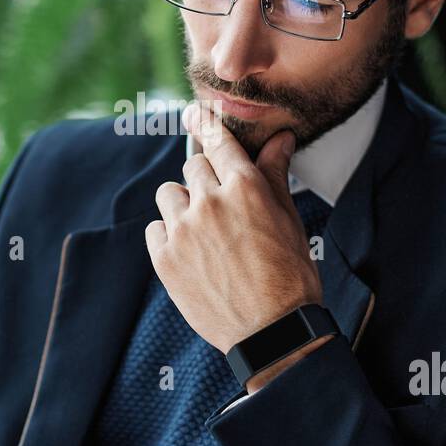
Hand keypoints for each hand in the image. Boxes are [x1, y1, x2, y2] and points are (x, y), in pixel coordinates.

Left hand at [145, 100, 322, 357]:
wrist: (272, 331)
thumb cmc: (290, 276)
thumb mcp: (289, 221)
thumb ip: (275, 174)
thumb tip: (280, 138)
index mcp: (244, 186)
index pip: (217, 140)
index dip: (206, 124)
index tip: (195, 114)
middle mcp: (209, 201)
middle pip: (193, 166)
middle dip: (205, 179)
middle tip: (221, 205)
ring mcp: (183, 230)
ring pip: (169, 194)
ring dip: (183, 204)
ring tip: (204, 231)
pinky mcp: (164, 258)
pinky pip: (155, 228)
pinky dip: (168, 235)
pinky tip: (190, 253)